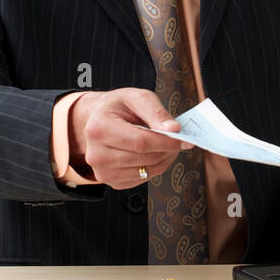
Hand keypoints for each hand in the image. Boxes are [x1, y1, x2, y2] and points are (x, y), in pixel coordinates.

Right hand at [69, 88, 190, 189]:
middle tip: (179, 141)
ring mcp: (103, 171)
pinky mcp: (111, 181)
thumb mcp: (136, 98)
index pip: (140, 142)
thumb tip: (174, 130)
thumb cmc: (118, 107)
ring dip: (164, 159)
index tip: (183, 139)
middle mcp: (96, 154)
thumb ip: (156, 112)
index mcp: (99, 128)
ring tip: (166, 145)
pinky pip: (143, 179)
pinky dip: (154, 167)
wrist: (98, 119)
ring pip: (147, 172)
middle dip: (168, 150)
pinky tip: (153, 153)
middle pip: (145, 159)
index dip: (166, 142)